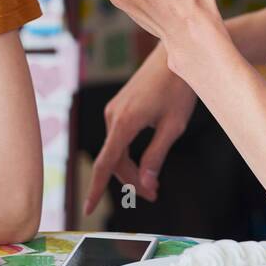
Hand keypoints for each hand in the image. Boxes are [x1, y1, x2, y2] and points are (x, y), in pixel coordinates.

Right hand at [83, 42, 197, 213]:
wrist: (175, 56)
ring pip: (116, 151)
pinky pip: (118, 138)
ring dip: (131, 169)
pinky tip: (145, 161)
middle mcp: (113, 116)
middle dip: (131, 181)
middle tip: (154, 193)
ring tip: (153, 183)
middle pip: (113, 161)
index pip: (105, 163)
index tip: (87, 209)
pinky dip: (129, 153)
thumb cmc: (178, 88)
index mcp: (125, 122)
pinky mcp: (119, 107)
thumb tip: (145, 182)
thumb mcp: (173, 127)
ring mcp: (114, 110)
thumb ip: (156, 156)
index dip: (95, 189)